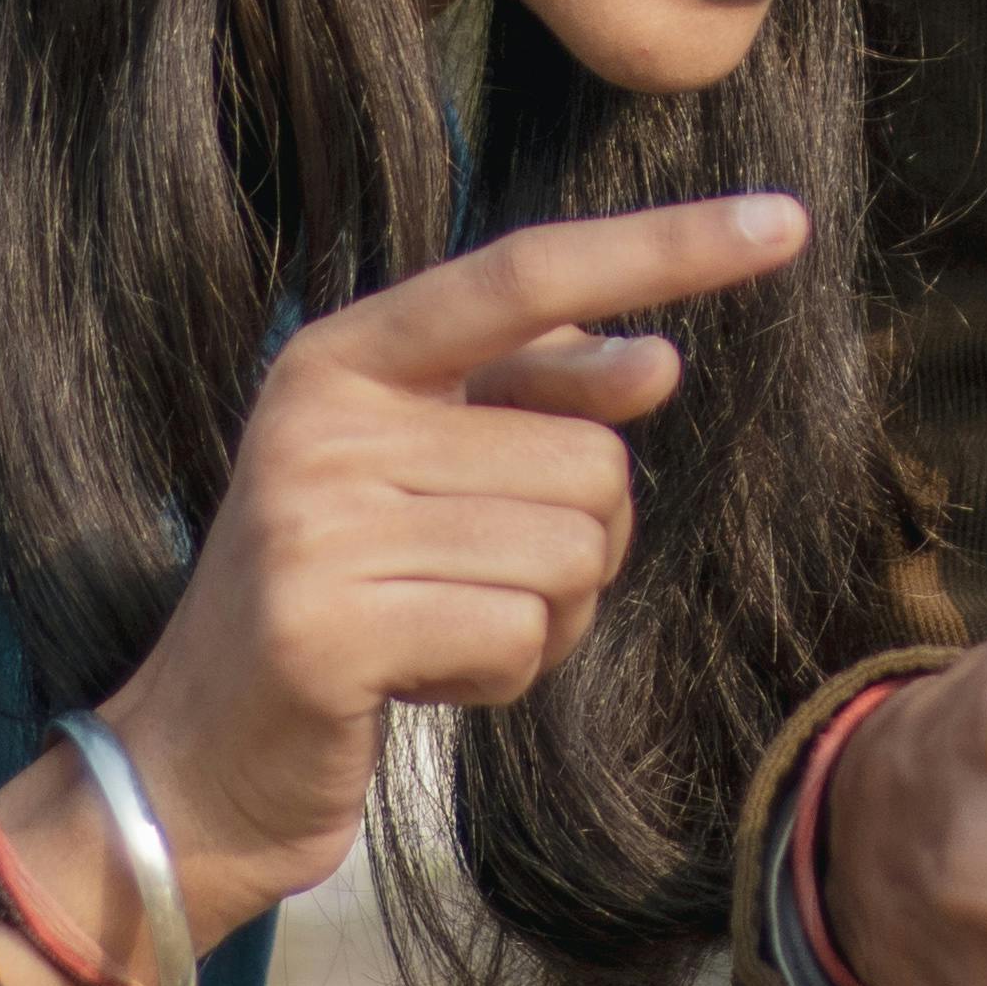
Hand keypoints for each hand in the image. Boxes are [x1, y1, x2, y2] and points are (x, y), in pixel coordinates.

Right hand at [93, 194, 802, 950]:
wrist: (198, 763)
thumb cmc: (343, 601)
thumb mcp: (425, 476)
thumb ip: (532, 403)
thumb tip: (656, 359)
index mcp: (345, 355)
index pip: (527, 273)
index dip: (663, 247)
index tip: (788, 222)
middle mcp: (321, 418)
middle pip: (590, 457)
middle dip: (577, 543)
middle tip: (468, 582)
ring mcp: (316, 521)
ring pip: (570, 554)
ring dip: (540, 619)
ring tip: (438, 629)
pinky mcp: (328, 629)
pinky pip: (523, 639)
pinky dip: (501, 679)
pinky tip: (417, 682)